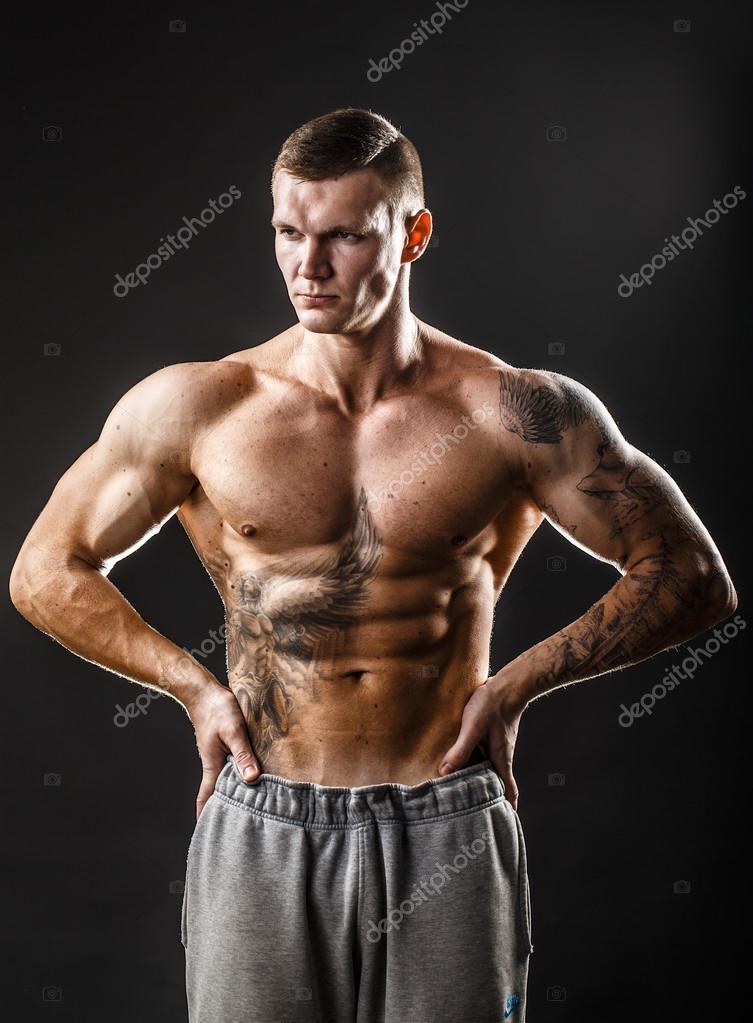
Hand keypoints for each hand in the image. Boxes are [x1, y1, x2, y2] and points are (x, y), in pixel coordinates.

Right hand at [184, 682, 259, 818]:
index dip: (207, 817)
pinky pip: (232, 767)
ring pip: (226, 781)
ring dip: (234, 793)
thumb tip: (252, 779)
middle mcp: (214, 765)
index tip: (209, 837)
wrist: (203, 691)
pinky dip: (240, 776)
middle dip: (224, 811)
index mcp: (213, 766)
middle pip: (217, 794)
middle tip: (236, 830)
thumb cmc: (217, 709)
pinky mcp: (225, 747)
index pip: (207, 798)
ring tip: (249, 809)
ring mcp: (218, 756)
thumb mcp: (233, 731)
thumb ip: (243, 754)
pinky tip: (253, 778)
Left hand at [437, 674, 528, 809]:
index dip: (507, 809)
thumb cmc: (492, 705)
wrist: (508, 683)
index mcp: (501, 760)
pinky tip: (459, 763)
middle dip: (488, 799)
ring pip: (487, 770)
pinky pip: (482, 756)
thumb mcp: (473, 728)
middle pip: (496, 784)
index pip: (508, 792)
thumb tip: (445, 773)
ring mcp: (497, 747)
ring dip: (477, 780)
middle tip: (473, 814)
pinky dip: (473, 764)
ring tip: (460, 792)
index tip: (502, 824)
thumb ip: (460, 750)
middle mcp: (501, 757)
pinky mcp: (491, 737)